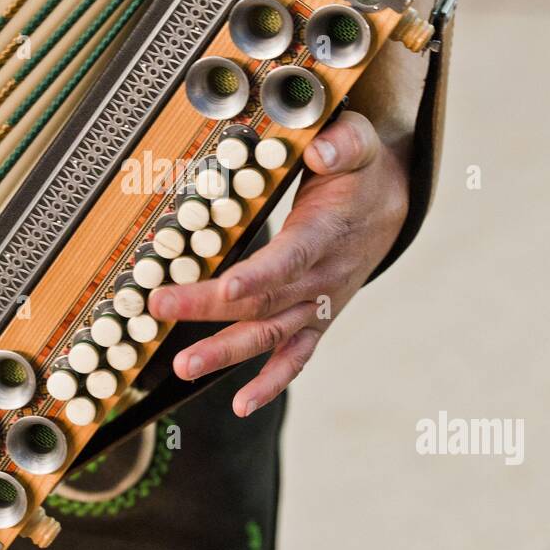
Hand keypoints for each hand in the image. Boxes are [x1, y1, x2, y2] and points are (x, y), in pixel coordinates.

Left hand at [148, 111, 409, 416]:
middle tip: (159, 307)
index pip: (290, 259)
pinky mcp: (315, 321)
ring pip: (269, 335)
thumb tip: (321, 149)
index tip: (226, 287)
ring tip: (183, 368)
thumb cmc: (360, 170)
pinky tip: (242, 406)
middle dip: (208, 307)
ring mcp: (318, 305)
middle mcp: (322, 279)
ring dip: (226, 353)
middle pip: (263, 301)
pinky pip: (294, 358)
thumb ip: (343, 143)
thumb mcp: (358, 142)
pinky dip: (271, 384)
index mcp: (326, 234)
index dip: (260, 276)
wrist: (390, 206)